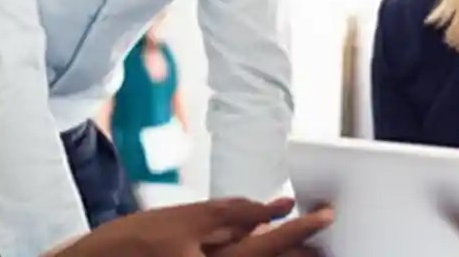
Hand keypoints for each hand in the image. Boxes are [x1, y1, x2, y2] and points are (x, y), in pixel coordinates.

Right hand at [46, 197, 333, 256]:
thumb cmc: (130, 243)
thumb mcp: (183, 219)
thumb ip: (231, 213)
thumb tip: (274, 206)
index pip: (270, 246)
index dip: (303, 229)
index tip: (328, 215)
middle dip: (299, 253)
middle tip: (326, 242)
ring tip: (308, 248)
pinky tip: (265, 247)